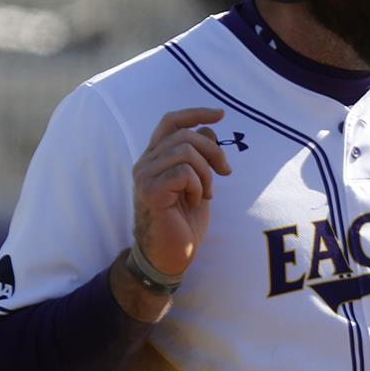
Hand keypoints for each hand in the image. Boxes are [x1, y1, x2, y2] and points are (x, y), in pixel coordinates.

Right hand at [132, 107, 231, 277]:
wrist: (170, 256)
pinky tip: (195, 202)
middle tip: (225, 172)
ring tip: (206, 194)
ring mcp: (144, 176)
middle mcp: (145, 163)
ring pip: (185, 152)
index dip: (195, 113)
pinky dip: (197, 186)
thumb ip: (198, 157)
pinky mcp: (150, 191)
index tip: (221, 114)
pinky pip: (184, 173)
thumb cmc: (182, 222)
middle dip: (213, 151)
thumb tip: (207, 129)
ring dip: (206, 173)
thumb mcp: (197, 184)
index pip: (171, 122)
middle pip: (185, 135)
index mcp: (155, 158)